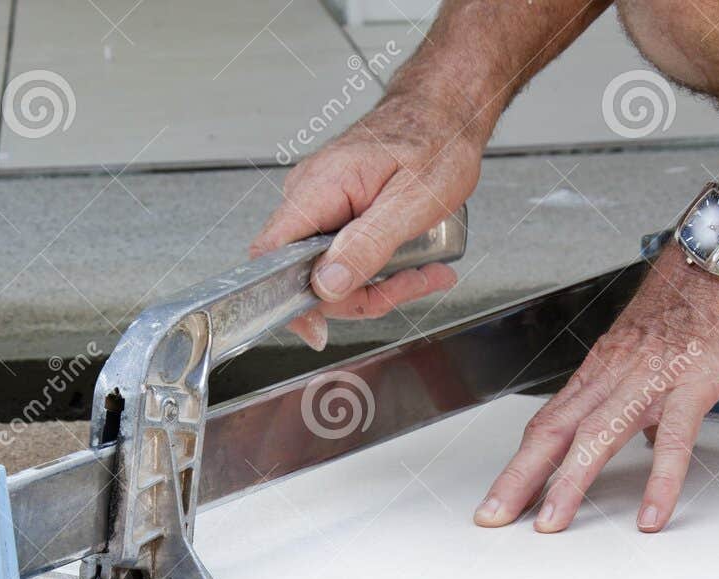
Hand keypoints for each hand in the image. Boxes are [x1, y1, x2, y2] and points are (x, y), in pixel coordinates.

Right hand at [250, 94, 478, 348]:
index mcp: (318, 188)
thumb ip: (367, 245)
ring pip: (331, 270)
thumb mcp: (411, 202)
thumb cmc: (436, 141)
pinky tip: (412, 262)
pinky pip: (344, 254)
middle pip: (308, 273)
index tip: (316, 327)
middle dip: (361, 293)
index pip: (271, 255)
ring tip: (423, 271)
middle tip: (409, 285)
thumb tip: (327, 286)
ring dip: (379, 283)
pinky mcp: (335, 210)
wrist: (447, 110)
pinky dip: (377, 267)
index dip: (287, 298)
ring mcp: (320, 203)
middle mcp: (309, 195)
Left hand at [472, 248, 718, 533]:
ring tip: (552, 523)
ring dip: (570, 483)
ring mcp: (650, 380)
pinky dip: (660, 481)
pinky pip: (674, 440)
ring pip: (597, 437)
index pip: (546, 423)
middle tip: (494, 517)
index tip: (500, 497)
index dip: (519, 463)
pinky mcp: (692, 384)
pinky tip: (651, 514)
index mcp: (599, 371)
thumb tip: (642, 437)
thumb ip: (636, 397)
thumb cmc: (689, 300)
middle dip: (518, 479)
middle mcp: (613, 376)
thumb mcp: (646, 350)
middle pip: (552, 433)